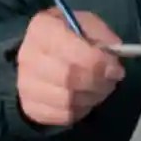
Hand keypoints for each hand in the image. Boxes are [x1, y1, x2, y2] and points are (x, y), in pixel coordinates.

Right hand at [16, 8, 125, 126]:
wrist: (39, 55)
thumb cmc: (68, 36)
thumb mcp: (86, 24)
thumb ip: (102, 37)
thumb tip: (112, 60)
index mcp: (43, 29)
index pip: (73, 52)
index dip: (99, 64)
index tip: (115, 69)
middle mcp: (28, 56)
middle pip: (69, 78)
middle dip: (98, 83)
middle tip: (111, 80)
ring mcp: (25, 84)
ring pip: (67, 101)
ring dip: (92, 98)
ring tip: (99, 89)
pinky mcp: (31, 107)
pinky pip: (63, 116)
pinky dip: (81, 110)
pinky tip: (84, 98)